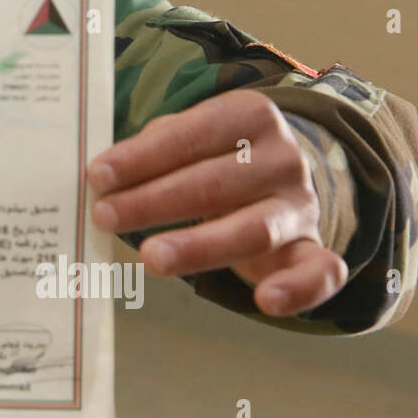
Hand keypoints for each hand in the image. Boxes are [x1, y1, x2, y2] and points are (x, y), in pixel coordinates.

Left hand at [86, 90, 346, 316]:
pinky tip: (267, 301)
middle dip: (154, 201)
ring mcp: (300, 205)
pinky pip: (320, 270)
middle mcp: (282, 157)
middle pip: (215, 183)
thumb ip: (151, 150)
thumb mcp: (185, 137)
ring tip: (151, 257)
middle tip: (105, 215)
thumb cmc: (210, 157)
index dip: (143, 156)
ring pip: (253, 229)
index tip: (98, 176)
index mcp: (249, 115)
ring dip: (199, 245)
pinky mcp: (312, 248)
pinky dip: (301, 288)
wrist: (273, 179)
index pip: (191, 134)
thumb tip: (99, 177)